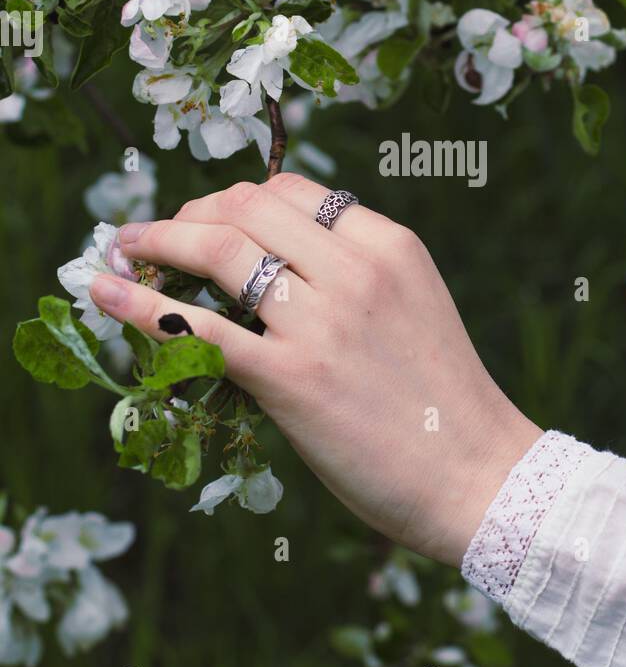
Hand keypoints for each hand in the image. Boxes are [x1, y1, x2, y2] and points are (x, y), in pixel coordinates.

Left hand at [88, 175, 541, 564]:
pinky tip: (105, 293)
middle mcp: (355, 269)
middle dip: (190, 212)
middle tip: (159, 239)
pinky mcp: (291, 378)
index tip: (209, 219)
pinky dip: (140, 305)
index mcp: (389, 245)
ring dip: (156, 242)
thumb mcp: (411, 309)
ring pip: (218, 249)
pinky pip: (197, 328)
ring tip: (124, 251)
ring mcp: (321, 322)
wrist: (479, 476)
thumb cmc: (446, 405)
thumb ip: (352, 278)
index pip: (292, 190)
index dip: (236, 198)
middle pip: (247, 206)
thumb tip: (273, 271)